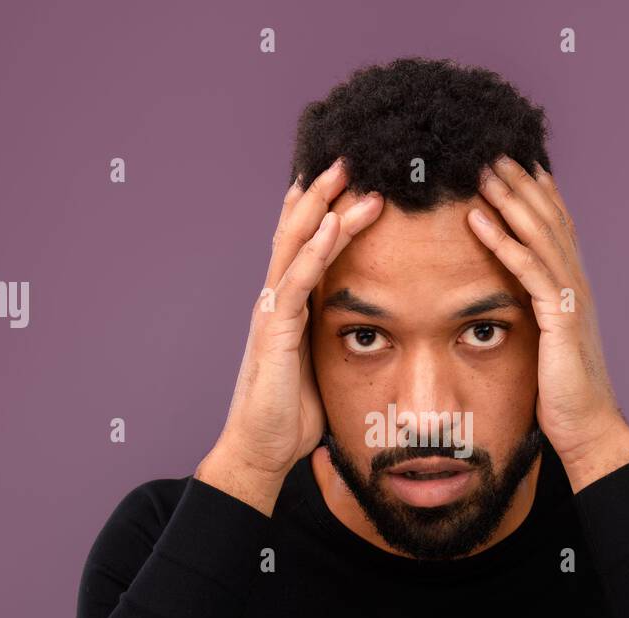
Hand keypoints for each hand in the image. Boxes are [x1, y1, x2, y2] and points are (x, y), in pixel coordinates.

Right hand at [197, 158, 382, 514]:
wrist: (259, 451)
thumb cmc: (291, 414)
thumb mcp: (321, 365)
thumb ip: (334, 338)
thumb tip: (368, 331)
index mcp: (287, 305)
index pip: (303, 244)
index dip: (320, 208)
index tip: (347, 176)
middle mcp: (274, 300)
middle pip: (296, 230)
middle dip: (321, 191)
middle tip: (350, 155)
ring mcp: (270, 312)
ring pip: (295, 246)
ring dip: (322, 207)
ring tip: (348, 174)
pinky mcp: (273, 333)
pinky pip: (296, 282)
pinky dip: (315, 250)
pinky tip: (331, 225)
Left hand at [467, 155, 628, 491]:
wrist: (590, 429)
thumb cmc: (562, 394)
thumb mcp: (546, 344)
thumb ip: (536, 314)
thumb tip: (514, 301)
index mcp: (572, 288)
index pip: (556, 227)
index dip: (537, 192)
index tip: (513, 160)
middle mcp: (576, 285)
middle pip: (549, 218)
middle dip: (521, 181)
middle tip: (492, 148)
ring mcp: (571, 299)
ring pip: (540, 235)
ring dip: (510, 199)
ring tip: (483, 169)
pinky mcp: (561, 319)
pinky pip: (529, 271)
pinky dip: (504, 242)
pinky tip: (480, 219)